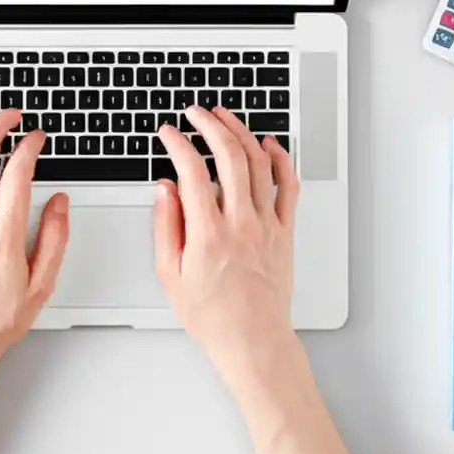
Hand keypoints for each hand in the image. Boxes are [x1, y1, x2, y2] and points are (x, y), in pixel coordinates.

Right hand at [154, 106, 298, 367]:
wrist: (253, 341)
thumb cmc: (211, 316)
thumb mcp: (170, 275)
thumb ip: (165, 227)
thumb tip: (164, 189)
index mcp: (208, 235)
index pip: (191, 171)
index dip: (178, 143)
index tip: (168, 133)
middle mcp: (241, 224)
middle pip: (230, 156)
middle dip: (211, 124)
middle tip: (196, 113)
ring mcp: (268, 226)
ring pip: (260, 163)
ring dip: (242, 132)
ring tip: (225, 117)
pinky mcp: (285, 232)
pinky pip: (289, 186)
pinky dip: (281, 159)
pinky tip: (269, 144)